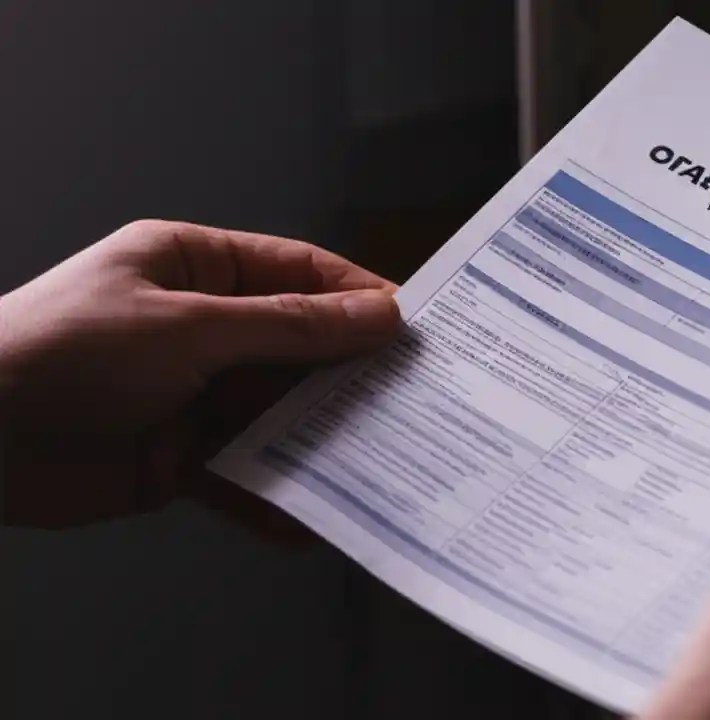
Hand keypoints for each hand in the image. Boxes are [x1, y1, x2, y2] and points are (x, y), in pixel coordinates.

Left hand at [0, 219, 400, 531]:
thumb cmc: (62, 352)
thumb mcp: (188, 327)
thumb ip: (288, 328)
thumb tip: (379, 317)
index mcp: (197, 267)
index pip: (299, 274)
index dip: (358, 298)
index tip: (416, 329)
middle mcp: (202, 327)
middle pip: (298, 347)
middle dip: (351, 374)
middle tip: (416, 398)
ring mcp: (193, 394)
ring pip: (279, 414)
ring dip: (323, 438)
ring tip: (383, 457)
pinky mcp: (180, 458)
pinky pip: (245, 475)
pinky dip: (277, 496)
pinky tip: (314, 517)